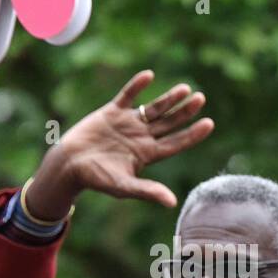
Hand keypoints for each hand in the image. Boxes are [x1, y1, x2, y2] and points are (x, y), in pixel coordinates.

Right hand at [26, 70, 213, 218]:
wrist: (69, 165)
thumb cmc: (96, 179)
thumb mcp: (124, 187)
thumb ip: (148, 191)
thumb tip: (172, 202)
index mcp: (148, 154)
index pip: (175, 143)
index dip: (192, 134)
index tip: (209, 124)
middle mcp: (142, 137)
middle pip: (169, 122)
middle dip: (185, 111)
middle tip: (201, 98)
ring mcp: (128, 123)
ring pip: (154, 108)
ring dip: (168, 98)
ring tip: (185, 89)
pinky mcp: (112, 112)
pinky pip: (127, 95)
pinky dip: (137, 86)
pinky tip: (149, 75)